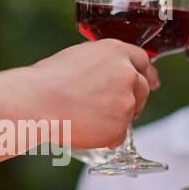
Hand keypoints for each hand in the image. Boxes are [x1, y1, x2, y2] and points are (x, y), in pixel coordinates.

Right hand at [26, 40, 156, 148]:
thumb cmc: (47, 80)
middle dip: (133, 99)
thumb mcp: (79, 57)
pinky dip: (106, 137)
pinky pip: (119, 135)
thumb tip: (108, 74)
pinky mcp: (120, 126)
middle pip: (143, 88)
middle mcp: (127, 74)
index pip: (143, 61)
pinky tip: (85, 130)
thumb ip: (102, 63)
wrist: (38, 102)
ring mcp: (126, 101)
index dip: (146, 73)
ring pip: (130, 114)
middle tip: (112, 108)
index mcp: (116, 51)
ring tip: (87, 118)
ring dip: (115, 118)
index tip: (150, 82)